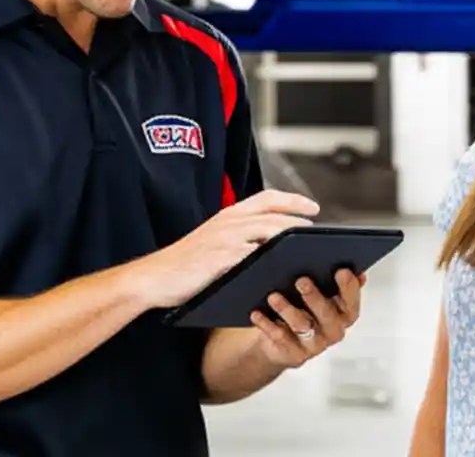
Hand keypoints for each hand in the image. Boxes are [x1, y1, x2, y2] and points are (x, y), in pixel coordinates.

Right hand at [132, 190, 318, 308]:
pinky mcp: (222, 259)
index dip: (293, 200)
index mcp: (228, 215)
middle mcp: (229, 222)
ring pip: (270, 233)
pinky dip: (273, 264)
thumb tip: (269, 246)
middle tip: (320, 234)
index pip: (267, 198)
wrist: (155, 277)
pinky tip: (286, 273)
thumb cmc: (185, 264)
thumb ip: (239, 239)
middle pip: (275, 215)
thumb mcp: (213, 242)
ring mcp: (226, 240)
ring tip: (311, 253)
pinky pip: (255, 259)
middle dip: (301, 223)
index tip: (313, 207)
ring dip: (294, 242)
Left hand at [249, 267, 366, 368]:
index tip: (341, 271)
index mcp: (343, 313)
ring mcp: (314, 344)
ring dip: (287, 310)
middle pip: (328, 315)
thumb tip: (339, 260)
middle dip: (315, 297)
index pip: (352, 302)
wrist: (282, 342)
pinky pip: (280, 338)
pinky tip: (257, 313)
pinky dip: (267, 324)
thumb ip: (329, 278)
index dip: (349, 288)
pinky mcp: (294, 354)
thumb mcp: (318, 292)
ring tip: (273, 296)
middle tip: (301, 281)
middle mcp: (332, 330)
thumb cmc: (303, 309)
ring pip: (302, 326)